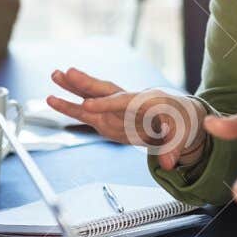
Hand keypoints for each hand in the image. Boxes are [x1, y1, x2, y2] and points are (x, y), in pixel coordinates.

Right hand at [45, 67, 205, 169]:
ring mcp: (118, 107)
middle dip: (87, 83)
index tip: (89, 105)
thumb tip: (168, 164)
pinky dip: (72, 105)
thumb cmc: (182, 120)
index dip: (106, 104)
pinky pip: (88, 109)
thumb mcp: (182, 133)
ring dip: (74, 87)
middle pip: (106, 89)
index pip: (124, 101)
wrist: (179, 116)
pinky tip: (54, 100)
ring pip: (93, 95)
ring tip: (54, 75)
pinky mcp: (110, 116)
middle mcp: (129, 100)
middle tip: (68, 72)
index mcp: (147, 100)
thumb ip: (172, 147)